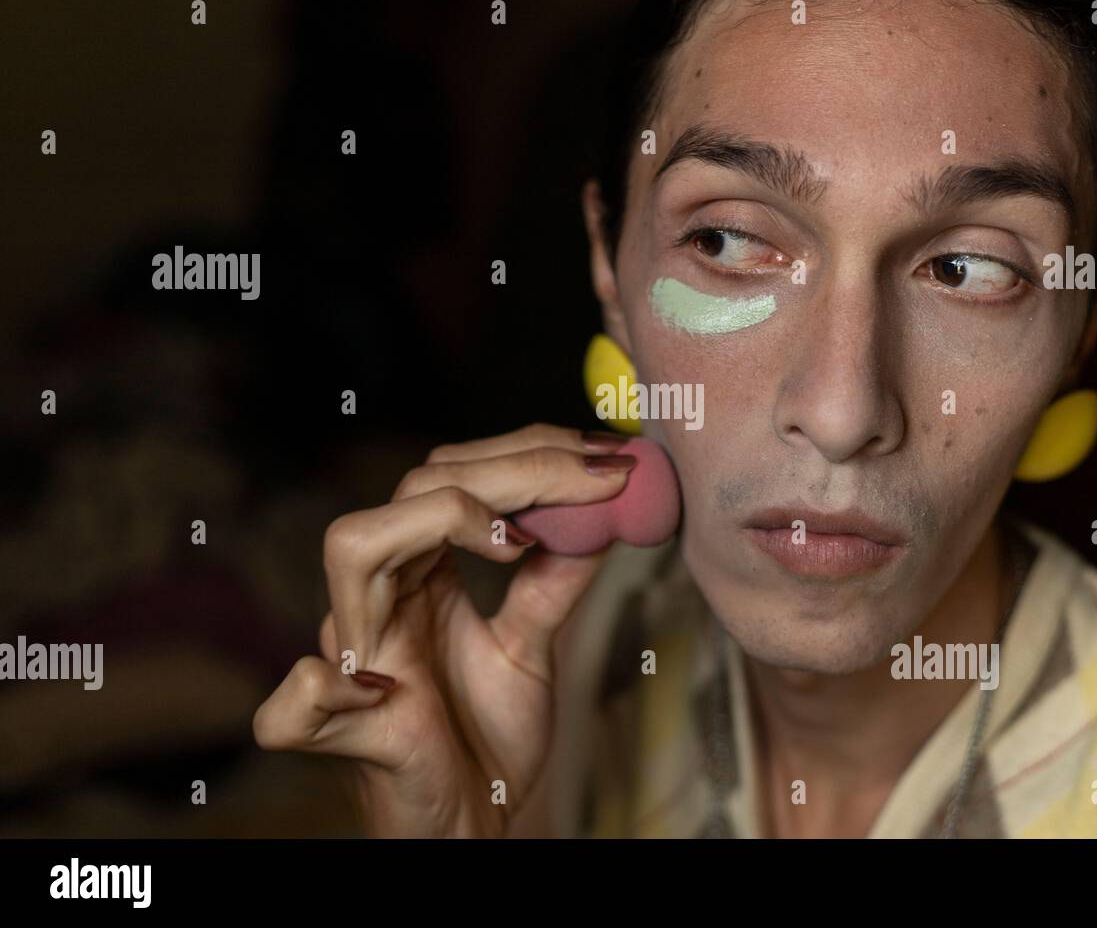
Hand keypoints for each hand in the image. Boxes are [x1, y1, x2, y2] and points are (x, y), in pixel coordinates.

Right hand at [252, 424, 635, 836]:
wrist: (469, 827)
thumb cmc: (485, 739)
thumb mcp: (532, 646)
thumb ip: (555, 581)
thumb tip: (606, 508)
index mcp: (417, 573)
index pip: (455, 479)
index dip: (530, 455)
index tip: (610, 457)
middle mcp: (381, 597)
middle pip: (418, 490)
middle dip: (514, 472)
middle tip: (596, 475)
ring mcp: (355, 656)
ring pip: (354, 547)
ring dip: (440, 521)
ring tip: (518, 541)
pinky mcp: (336, 729)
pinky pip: (300, 697)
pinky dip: (329, 683)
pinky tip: (394, 687)